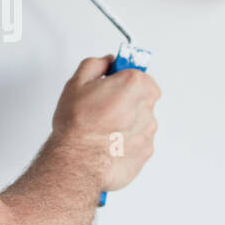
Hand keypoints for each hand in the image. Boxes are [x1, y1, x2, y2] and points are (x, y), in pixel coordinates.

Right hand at [51, 54, 160, 192]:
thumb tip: (105, 62)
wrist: (78, 161)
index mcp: (133, 85)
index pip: (138, 71)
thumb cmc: (77, 127)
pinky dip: (127, 140)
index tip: (115, 78)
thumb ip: (95, 65)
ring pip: (141, 119)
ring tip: (104, 127)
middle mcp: (146, 107)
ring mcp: (148, 131)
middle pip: (143, 95)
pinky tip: (109, 142)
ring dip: (127, 121)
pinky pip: (139, 140)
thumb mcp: (76, 83)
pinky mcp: (146, 152)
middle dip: (127, 98)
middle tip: (105, 104)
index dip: (123, 76)